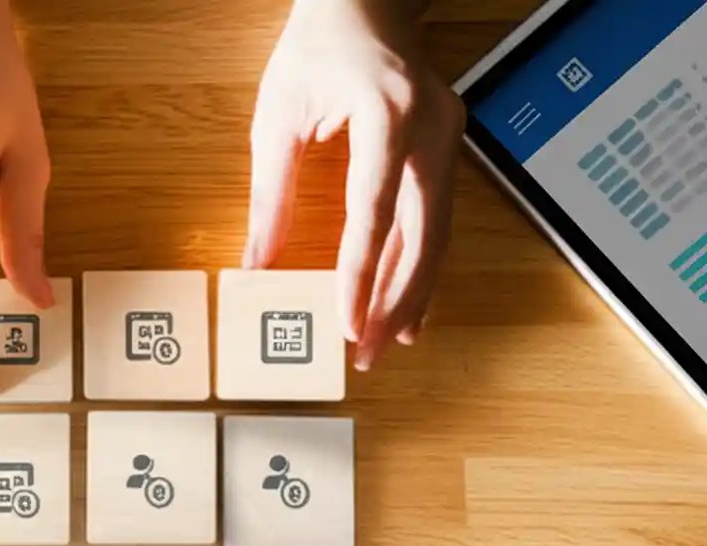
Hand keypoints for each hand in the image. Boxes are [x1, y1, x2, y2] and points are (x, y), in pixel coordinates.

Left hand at [244, 0, 463, 370]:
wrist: (364, 3)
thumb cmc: (317, 49)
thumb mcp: (278, 117)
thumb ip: (271, 194)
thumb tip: (256, 261)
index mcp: (387, 114)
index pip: (375, 212)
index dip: (361, 273)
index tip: (349, 322)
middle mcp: (431, 127)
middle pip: (422, 234)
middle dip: (398, 300)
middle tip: (372, 350)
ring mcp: (449, 136)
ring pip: (439, 232)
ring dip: (414, 290)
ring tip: (393, 340)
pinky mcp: (449, 146)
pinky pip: (438, 216)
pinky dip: (421, 261)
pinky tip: (410, 300)